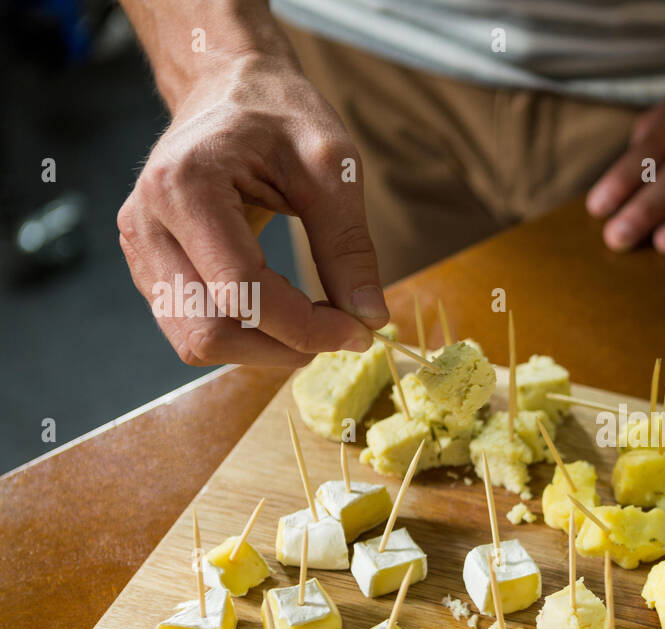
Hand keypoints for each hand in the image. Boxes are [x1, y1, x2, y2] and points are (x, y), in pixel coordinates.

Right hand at [117, 55, 386, 366]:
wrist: (230, 89)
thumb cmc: (279, 115)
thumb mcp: (332, 167)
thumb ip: (349, 245)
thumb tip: (369, 317)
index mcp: (185, 187)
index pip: (243, 293)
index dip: (306, 328)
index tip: (360, 331)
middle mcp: (147, 222)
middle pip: (211, 331)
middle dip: (285, 347)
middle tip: (342, 331)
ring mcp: (140, 248)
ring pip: (197, 340)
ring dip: (264, 349)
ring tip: (316, 323)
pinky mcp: (150, 266)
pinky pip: (192, 326)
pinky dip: (245, 336)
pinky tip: (285, 314)